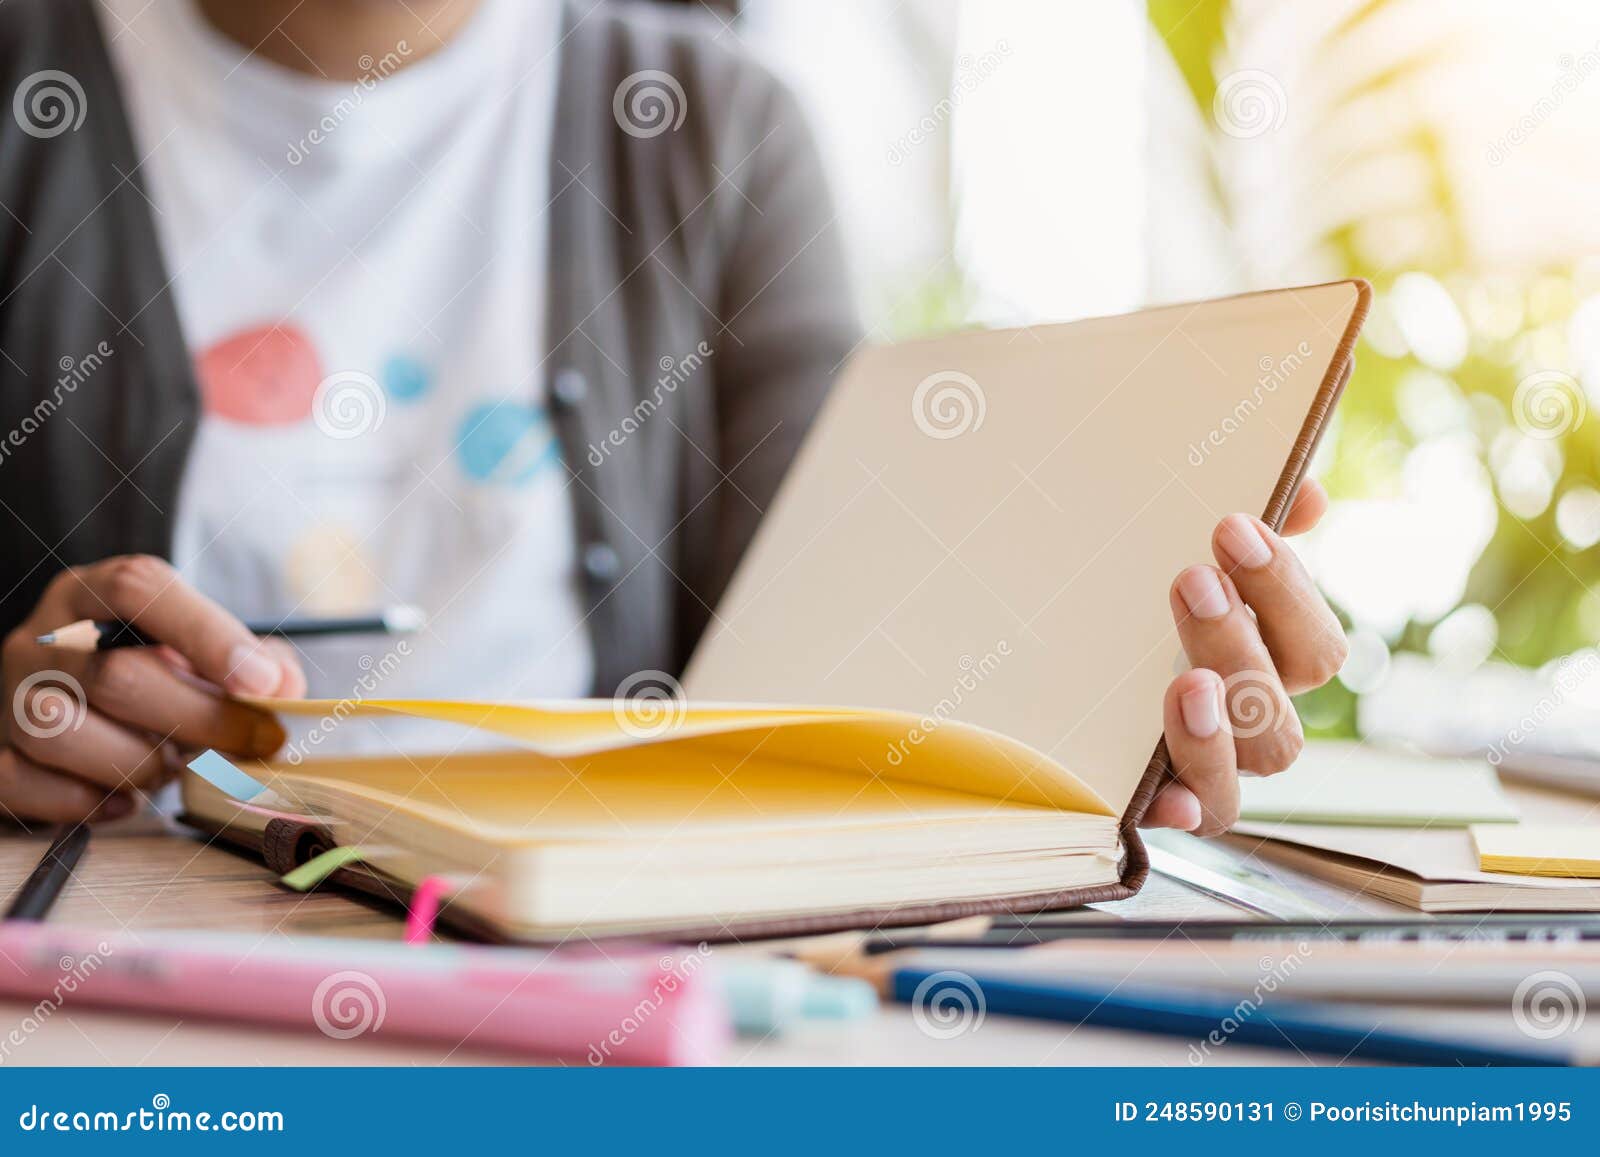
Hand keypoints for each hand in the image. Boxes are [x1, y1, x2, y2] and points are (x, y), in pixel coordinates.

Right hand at [0, 555, 305, 824]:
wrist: (68, 701)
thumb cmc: (150, 673)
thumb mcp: (201, 649)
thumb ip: (256, 659)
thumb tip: (282, 688)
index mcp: (91, 594)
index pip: (139, 588)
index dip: (207, 634)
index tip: (263, 684)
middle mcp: (40, 638)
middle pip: (117, 675)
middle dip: (202, 719)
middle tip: (256, 742)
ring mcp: (8, 697)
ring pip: (67, 732)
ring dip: (141, 762)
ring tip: (173, 765)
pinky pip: (26, 784)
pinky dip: (88, 801)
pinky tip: (127, 799)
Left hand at [1145, 481, 1344, 834]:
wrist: (1044, 658)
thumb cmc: (1133, 596)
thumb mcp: (1174, 550)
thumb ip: (1245, 532)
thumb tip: (1302, 495)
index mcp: (1268, 665)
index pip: (1315, 650)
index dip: (1285, 593)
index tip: (1231, 528)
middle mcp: (1245, 727)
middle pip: (1281, 716)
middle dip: (1241, 645)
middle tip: (1192, 580)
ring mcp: (1202, 771)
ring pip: (1242, 776)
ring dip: (1217, 728)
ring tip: (1182, 681)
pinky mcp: (1153, 801)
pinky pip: (1182, 822)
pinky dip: (1179, 811)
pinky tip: (1165, 799)